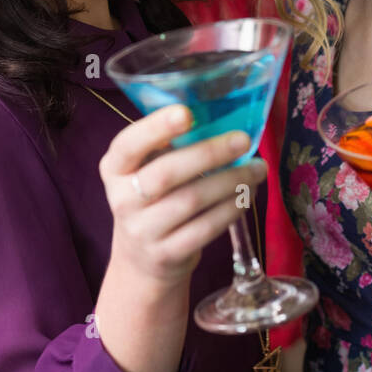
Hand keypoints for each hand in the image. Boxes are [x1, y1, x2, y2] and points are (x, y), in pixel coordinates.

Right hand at [98, 104, 265, 286]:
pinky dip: (231, 209)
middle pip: (166, 173)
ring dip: (231, 181)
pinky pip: (205, 228)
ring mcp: (142, 231)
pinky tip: (248, 195)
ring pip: (192, 200)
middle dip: (209, 153)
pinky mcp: (167, 255)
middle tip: (243, 140)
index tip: (187, 112)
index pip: (128, 145)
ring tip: (257, 168)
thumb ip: (171, 145)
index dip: (156, 127)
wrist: (142, 259)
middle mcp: (122, 199)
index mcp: (114, 169)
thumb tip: (221, 117)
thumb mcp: (148, 169)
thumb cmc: (153, 198)